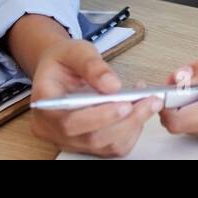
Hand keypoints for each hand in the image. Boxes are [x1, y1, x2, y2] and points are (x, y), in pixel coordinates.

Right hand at [28, 39, 162, 156]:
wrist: (60, 68)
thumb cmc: (64, 60)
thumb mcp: (75, 51)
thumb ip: (91, 65)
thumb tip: (113, 85)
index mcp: (46, 106)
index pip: (70, 123)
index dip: (98, 117)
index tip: (125, 104)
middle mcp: (55, 130)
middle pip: (92, 138)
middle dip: (126, 121)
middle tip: (150, 101)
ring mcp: (71, 140)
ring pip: (105, 146)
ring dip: (132, 126)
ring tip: (149, 101)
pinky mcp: (88, 143)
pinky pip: (113, 146)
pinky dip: (131, 130)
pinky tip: (139, 108)